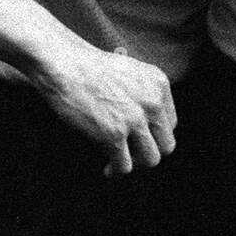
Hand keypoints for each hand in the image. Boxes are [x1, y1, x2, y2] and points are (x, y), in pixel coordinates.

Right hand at [33, 41, 177, 178]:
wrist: (65, 65)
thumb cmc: (90, 68)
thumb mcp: (130, 71)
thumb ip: (145, 95)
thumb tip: (147, 127)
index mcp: (159, 84)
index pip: (170, 124)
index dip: (154, 136)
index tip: (139, 141)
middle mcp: (153, 102)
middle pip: (166, 145)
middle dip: (148, 153)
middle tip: (131, 156)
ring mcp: (135, 119)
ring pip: (150, 160)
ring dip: (135, 165)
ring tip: (119, 163)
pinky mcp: (114, 134)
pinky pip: (125, 166)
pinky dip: (116, 171)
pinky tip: (107, 168)